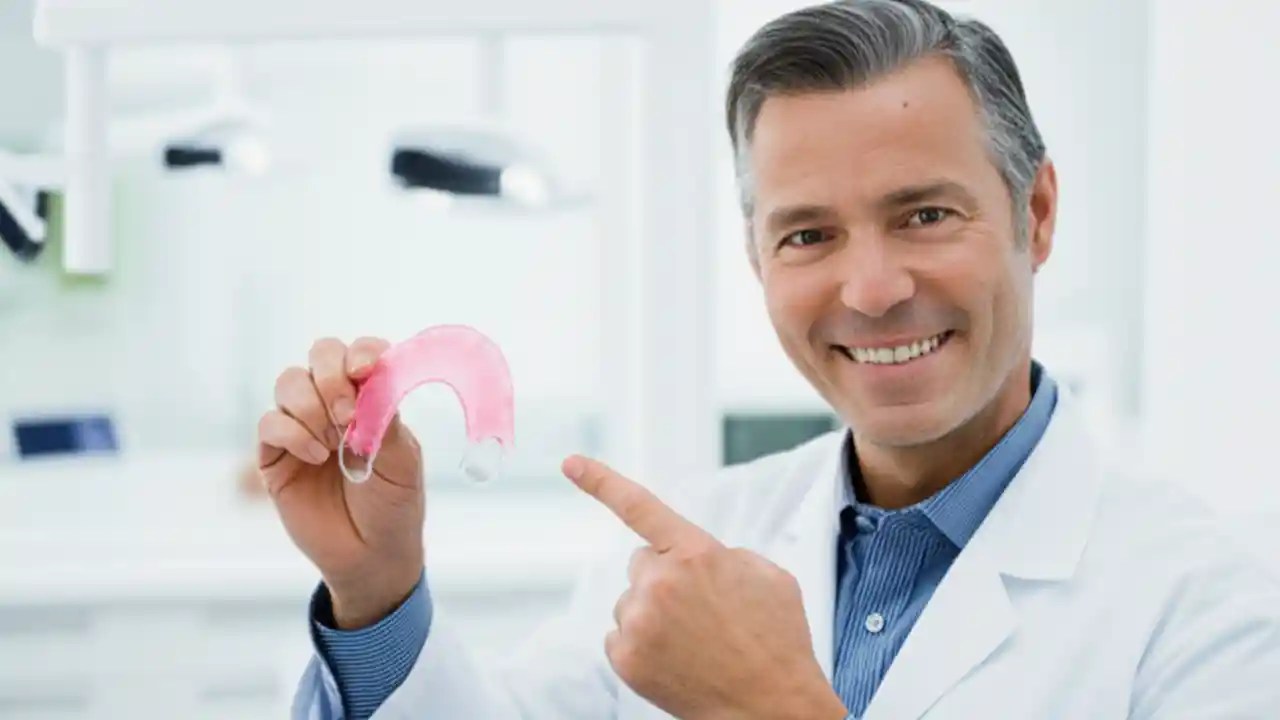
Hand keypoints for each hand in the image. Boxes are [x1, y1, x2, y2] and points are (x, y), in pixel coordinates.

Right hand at [258, 336, 424, 628]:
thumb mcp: (402, 460)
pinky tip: (315, 456)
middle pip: (321, 355)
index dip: (362, 352)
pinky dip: (292, 432)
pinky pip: (270, 422)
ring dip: (311, 405)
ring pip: (290, 382)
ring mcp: (303, 426)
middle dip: (331, 376)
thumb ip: (384, 418)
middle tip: (347, 414)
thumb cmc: (393, 504)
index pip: (362, 353)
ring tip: (333, 443)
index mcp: (372, 398)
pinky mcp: (275, 454)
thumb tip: (368, 381)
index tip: (365, 371)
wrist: (371, 555)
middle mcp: (335, 403)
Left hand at [562, 456, 847, 719]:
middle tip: (701, 610)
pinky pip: (620, 637)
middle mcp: (660, 581)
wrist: (772, 707)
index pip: (640, 506)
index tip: (568, 461)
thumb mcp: (768, 576)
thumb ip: (724, 554)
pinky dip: (642, 646)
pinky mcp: (625, 658)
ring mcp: (638, 621)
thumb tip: (696, 558)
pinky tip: (676, 660)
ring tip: (696, 642)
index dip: (600, 480)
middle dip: (663, 577)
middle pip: (641, 563)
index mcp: (696, 552)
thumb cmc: (778, 641)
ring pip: (631, 601)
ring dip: (654, 614)